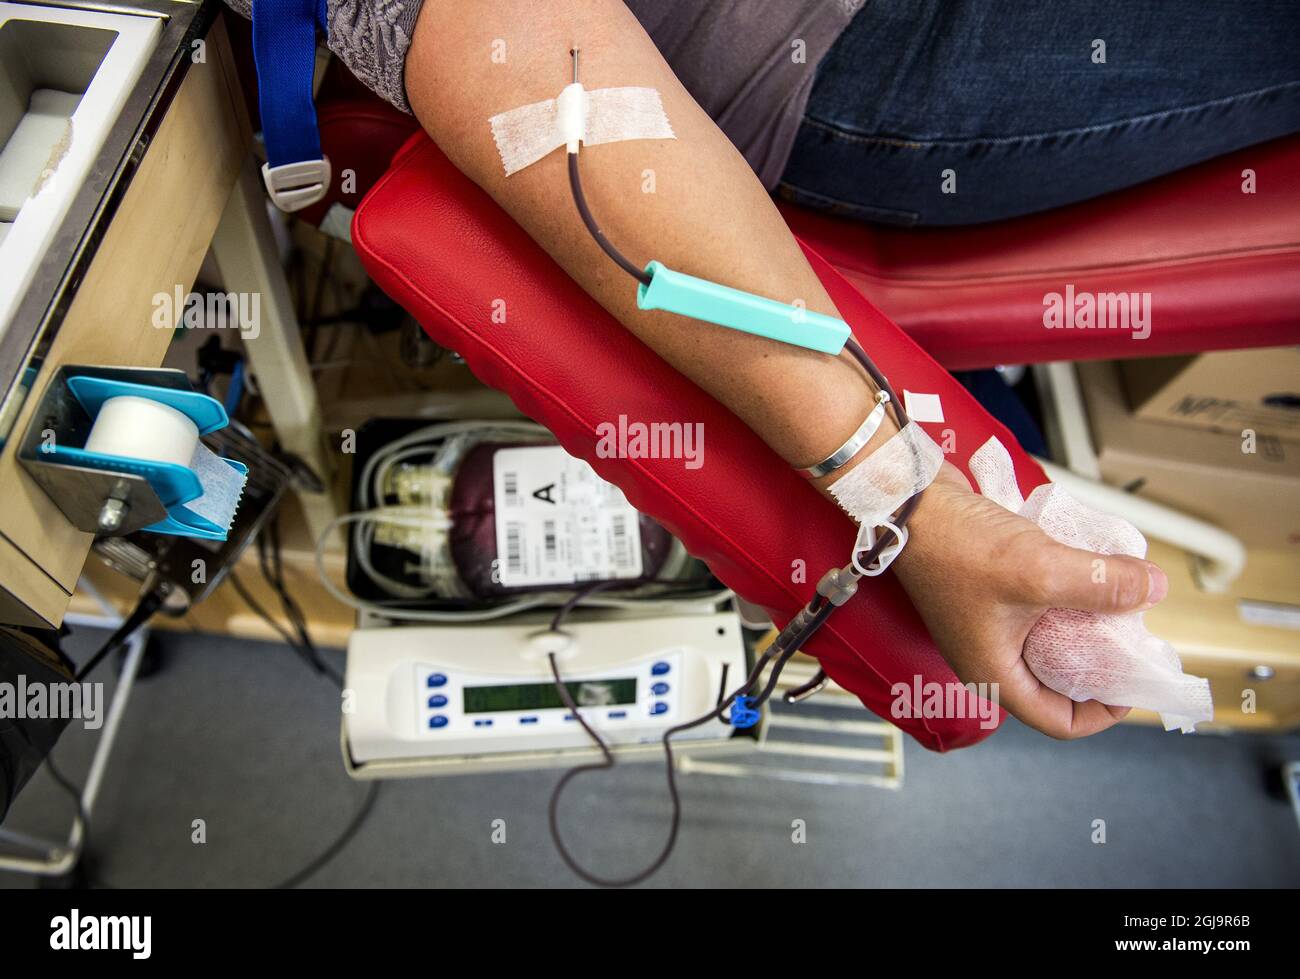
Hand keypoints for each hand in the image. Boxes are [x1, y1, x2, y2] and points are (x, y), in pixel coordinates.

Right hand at [892, 462, 1168, 738]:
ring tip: (1119, 593)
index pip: (1060, 720)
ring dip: (1088, 618)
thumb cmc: (955, 546)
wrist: (908, 498)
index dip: (1104, 711)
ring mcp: (989, 620)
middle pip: (1061, 679)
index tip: (1133, 681)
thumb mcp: (1040, 570)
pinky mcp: (991, 587)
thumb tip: (1154, 589)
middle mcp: (990, 654)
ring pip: (1054, 637)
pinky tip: (1089, 564)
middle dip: (1102, 659)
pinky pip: (1040, 603)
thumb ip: (1102, 584)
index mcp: (994, 673)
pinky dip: (1067, 590)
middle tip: (1136, 632)